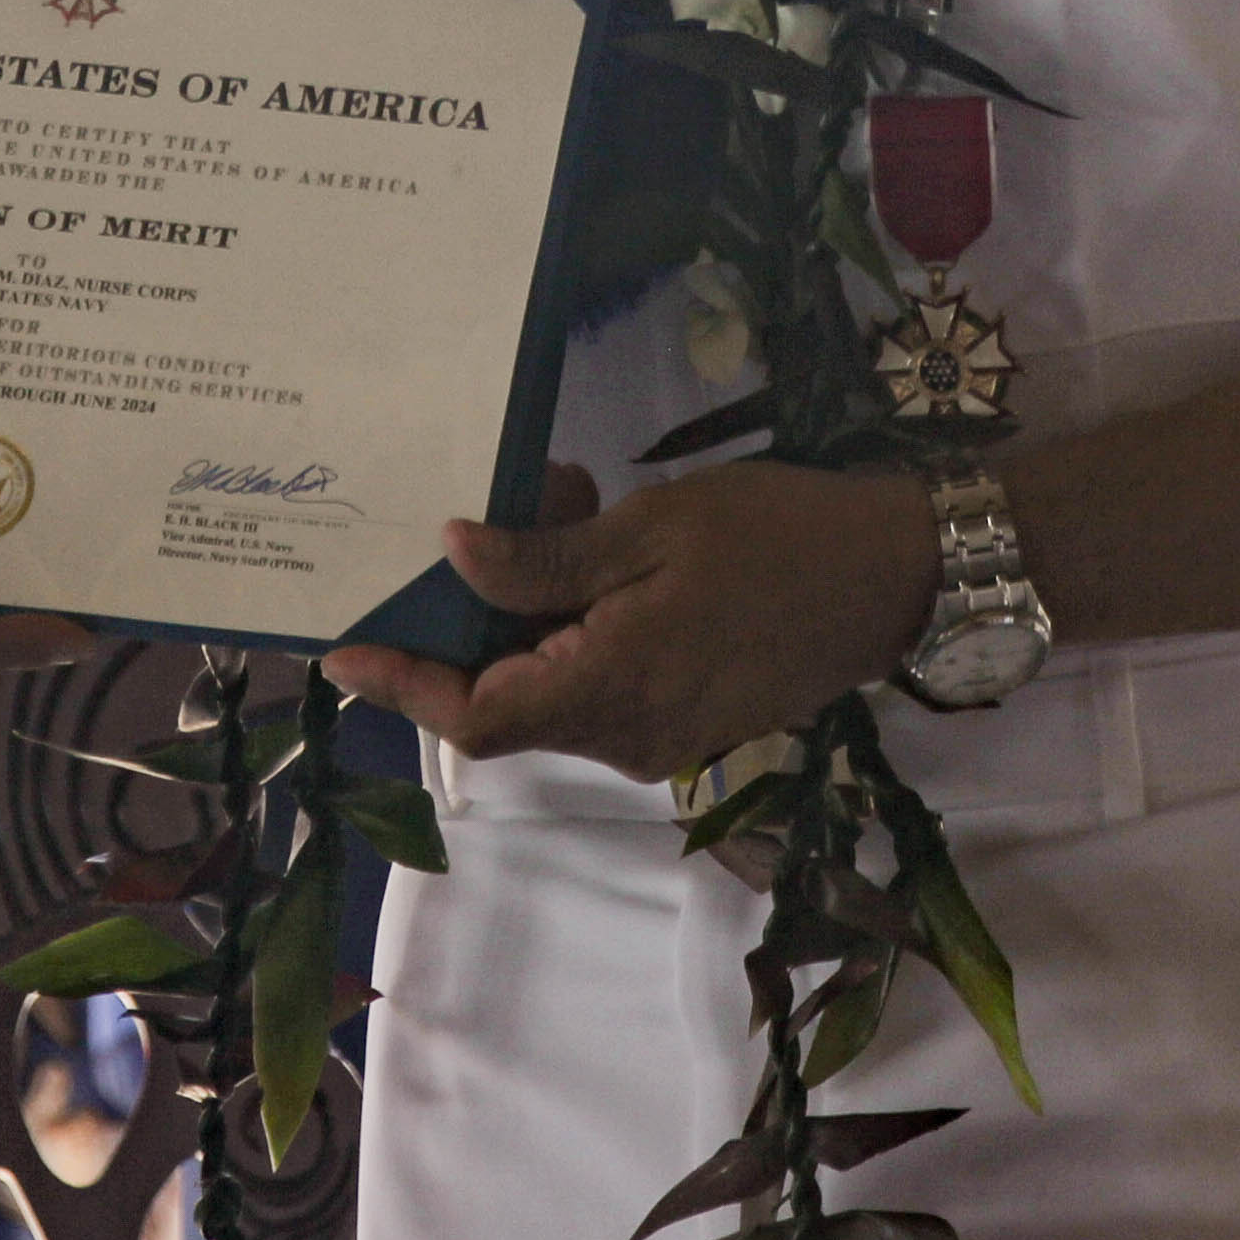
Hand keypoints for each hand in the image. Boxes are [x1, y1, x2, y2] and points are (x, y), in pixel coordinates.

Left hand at [321, 462, 936, 780]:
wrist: (896, 576)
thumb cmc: (775, 539)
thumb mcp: (649, 530)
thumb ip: (545, 560)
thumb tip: (451, 556)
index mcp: (611, 695)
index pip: (474, 718)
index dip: (403, 686)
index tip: (343, 648)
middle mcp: (628, 738)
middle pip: (508, 701)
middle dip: (478, 615)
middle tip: (490, 515)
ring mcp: (663, 735)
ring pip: (556, 684)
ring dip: (536, 607)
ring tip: (569, 501)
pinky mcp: (690, 718)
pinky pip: (603, 680)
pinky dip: (581, 621)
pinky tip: (604, 542)